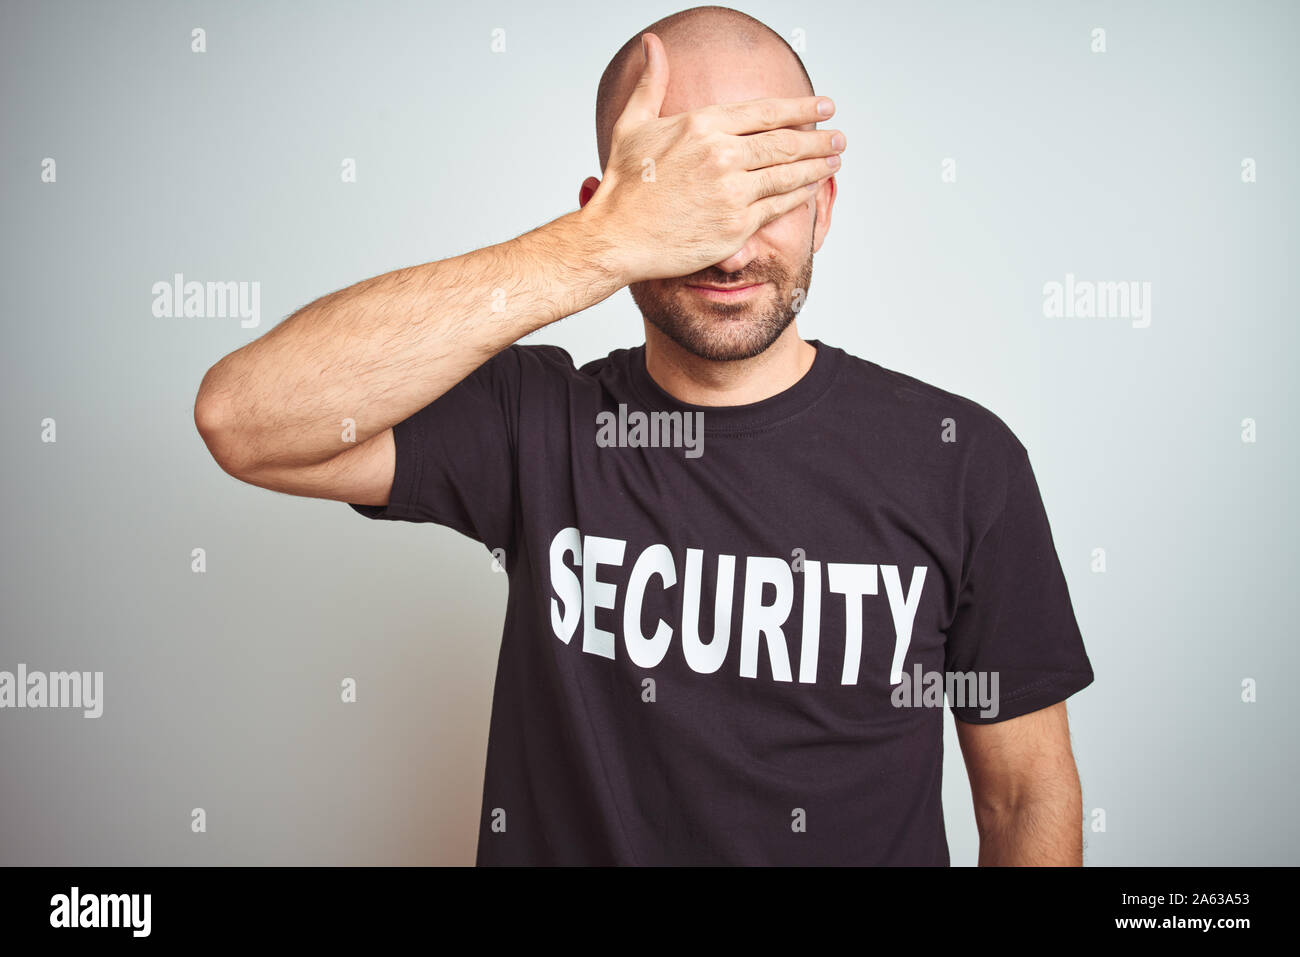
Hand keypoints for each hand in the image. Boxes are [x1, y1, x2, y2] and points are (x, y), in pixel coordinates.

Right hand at [581, 31, 844, 284]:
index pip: (765, 112)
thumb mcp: (634, 124)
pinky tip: (812, 187)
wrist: (617, 237)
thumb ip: (652, 83)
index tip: (824, 107)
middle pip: (784, 143)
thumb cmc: (624, 184)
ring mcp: (732, 192)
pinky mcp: (736, 225)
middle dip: (818, 139)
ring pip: (788, 174)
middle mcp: (722, 155)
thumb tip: (654, 43)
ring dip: (817, 166)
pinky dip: (800, 195)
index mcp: (702, 126)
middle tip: (839, 136)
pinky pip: (778, 206)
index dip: (800, 109)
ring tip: (835, 159)